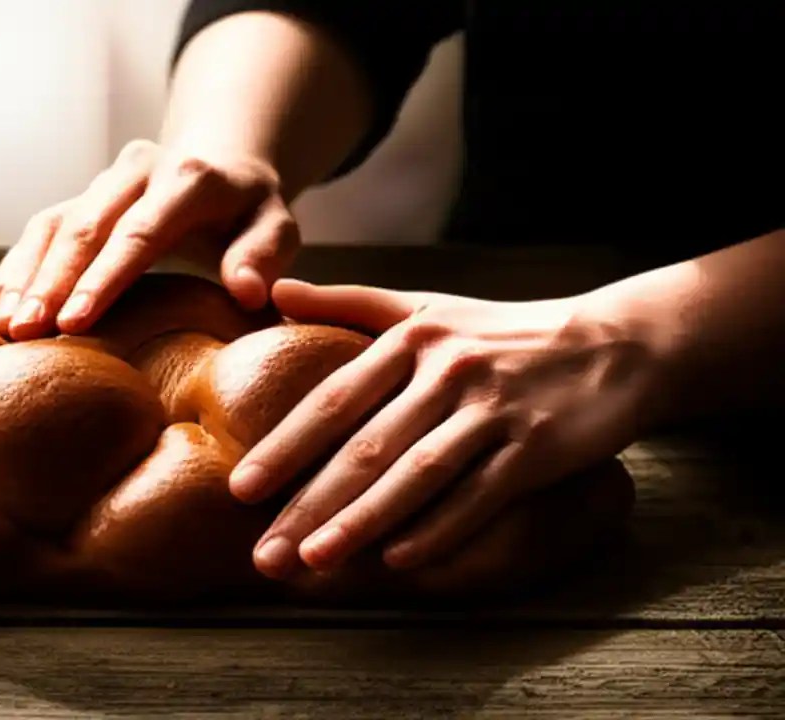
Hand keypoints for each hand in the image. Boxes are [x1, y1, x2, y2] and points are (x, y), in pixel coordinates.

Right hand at [0, 139, 298, 339]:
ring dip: (26, 276)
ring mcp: (103, 180)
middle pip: (85, 227)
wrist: (220, 161)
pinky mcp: (81, 196)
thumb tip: (247, 292)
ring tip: (6, 326)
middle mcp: (137, 169)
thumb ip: (264, 256)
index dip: (103, 278)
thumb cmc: (250, 211)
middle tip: (26, 333)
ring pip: (54, 225)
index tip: (74, 322)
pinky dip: (19, 266)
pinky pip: (42, 228)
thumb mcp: (278, 227)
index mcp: (188, 178)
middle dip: (51, 282)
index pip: (139, 232)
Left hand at [231, 278, 657, 579]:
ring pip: (416, 476)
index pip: (334, 400)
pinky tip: (396, 560)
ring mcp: (494, 411)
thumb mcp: (426, 306)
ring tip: (314, 559)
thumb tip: (274, 290)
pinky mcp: (538, 448)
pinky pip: (479, 497)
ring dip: (362, 522)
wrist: (615, 343)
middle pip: (366, 447)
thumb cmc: (503, 331)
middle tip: (264, 552)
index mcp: (412, 339)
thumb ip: (348, 302)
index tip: (241, 488)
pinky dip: (438, 529)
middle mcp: (448, 372)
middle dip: (309, 503)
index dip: (285, 446)